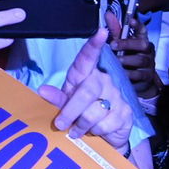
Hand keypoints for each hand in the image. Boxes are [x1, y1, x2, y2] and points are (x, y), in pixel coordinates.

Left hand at [38, 29, 134, 151]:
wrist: (105, 136)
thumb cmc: (81, 114)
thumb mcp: (66, 105)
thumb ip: (57, 99)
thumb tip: (42, 90)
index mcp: (85, 76)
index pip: (88, 58)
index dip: (93, 45)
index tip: (100, 32)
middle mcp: (103, 81)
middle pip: (87, 91)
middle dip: (71, 110)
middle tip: (61, 124)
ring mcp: (117, 96)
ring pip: (95, 111)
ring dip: (83, 125)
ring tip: (78, 130)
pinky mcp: (126, 112)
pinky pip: (107, 123)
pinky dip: (96, 131)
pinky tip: (95, 131)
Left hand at [104, 8, 162, 100]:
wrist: (136, 82)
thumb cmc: (126, 57)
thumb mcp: (119, 43)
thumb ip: (114, 30)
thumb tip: (108, 13)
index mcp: (140, 40)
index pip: (142, 30)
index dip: (137, 25)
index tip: (130, 20)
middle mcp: (147, 51)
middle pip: (142, 44)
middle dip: (127, 44)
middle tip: (113, 45)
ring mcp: (149, 64)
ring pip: (141, 60)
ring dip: (127, 60)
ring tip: (116, 62)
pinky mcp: (147, 77)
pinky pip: (139, 75)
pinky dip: (130, 75)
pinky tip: (122, 74)